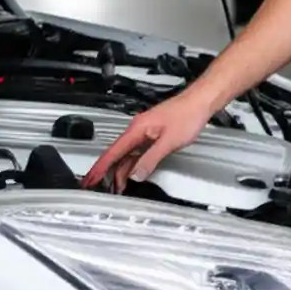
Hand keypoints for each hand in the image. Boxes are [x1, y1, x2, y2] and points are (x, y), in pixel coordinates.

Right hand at [81, 92, 213, 191]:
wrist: (201, 101)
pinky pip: (138, 152)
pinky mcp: (153, 134)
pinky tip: (132, 173)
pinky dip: (133, 164)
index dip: (100, 168)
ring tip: (115, 187)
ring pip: (128, 154)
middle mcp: (138, 130)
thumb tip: (135, 175)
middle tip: (97, 188)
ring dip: (121, 170)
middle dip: (106, 172)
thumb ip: (151, 159)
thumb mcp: (169, 141)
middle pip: (117, 154)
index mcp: (137, 129)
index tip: (89, 180)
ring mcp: (145, 132)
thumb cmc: (188, 114)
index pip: (112, 152)